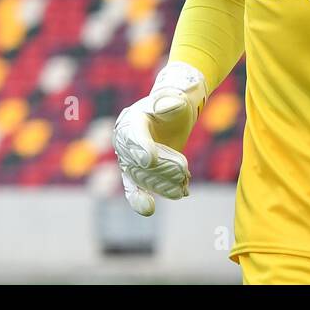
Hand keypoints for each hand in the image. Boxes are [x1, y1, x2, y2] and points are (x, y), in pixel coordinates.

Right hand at [112, 61, 206, 213]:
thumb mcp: (174, 100)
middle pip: (138, 160)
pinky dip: (139, 198)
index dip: (142, 148)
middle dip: (161, 170)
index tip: (150, 160)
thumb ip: (171, 103)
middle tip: (184, 174)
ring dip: (161, 185)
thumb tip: (172, 105)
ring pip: (140, 176)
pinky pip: (134, 186)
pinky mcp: (138, 171)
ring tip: (180, 191)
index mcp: (131, 120)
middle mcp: (125, 141)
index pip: (134, 136)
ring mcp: (130, 158)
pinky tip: (148, 209)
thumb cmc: (174, 104)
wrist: (172, 114)